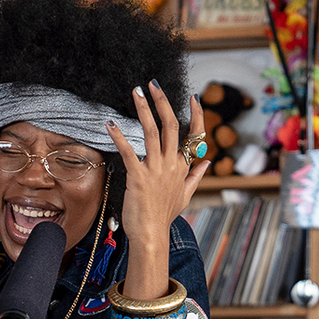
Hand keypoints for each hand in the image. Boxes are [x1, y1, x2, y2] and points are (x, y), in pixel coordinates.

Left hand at [107, 83, 210, 257]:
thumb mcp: (186, 195)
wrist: (151, 234)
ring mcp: (156, 170)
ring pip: (152, 132)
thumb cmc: (164, 215)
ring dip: (144, 110)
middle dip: (163, 102)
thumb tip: (208, 162)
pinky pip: (130, 152)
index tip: (193, 97)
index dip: (196, 115)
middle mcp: (171, 164)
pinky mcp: (138, 177)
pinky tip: (110, 124)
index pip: (194, 135)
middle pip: (171, 126)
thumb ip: (196, 175)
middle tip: (153, 84)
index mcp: (183, 167)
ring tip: (136, 92)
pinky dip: (120, 136)